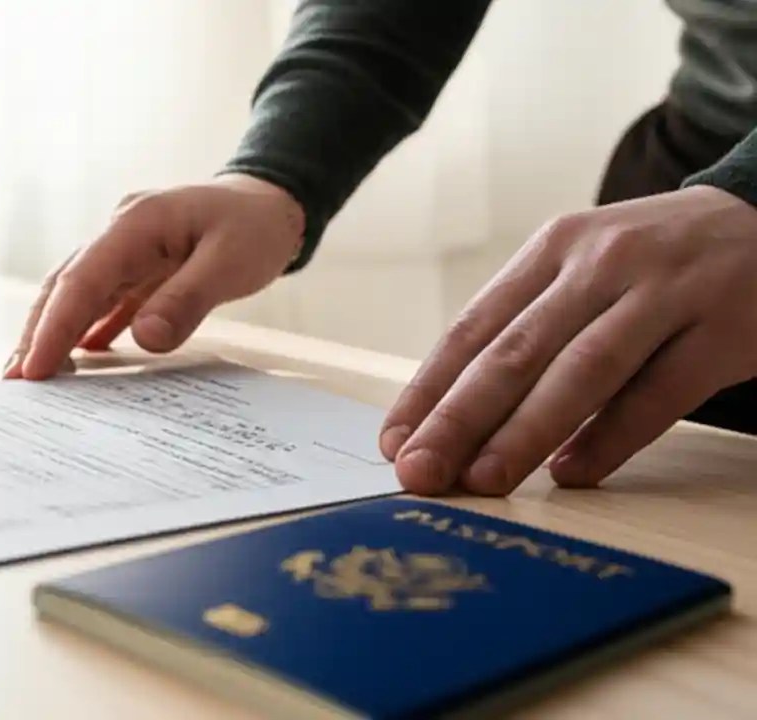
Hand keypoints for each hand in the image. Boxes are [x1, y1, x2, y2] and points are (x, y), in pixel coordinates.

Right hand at [4, 174, 304, 379]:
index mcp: (136, 224)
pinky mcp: (138, 267)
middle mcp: (121, 233)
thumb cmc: (254, 227)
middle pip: (65, 285)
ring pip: (77, 292)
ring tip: (34, 374)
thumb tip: (143, 339)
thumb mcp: (232, 262)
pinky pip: (101, 299)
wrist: (270, 203)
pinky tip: (80, 357)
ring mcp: (126, 250)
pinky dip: (85, 327)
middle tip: (13, 380)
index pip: (82, 279)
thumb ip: (187, 299)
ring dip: (53, 331)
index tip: (35, 367)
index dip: (54, 326)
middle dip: (36, 332)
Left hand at [380, 186, 756, 495]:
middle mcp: (600, 264)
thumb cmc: (655, 260)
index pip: (473, 328)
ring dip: (525, 432)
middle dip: (459, 419)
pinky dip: (611, 437)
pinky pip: (658, 394)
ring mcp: (665, 293)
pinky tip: (573, 474)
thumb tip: (452, 412)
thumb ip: (527, 325)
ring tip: (482, 480)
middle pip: (515, 352)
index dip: (429, 389)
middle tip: (419, 472)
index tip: (394, 442)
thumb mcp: (584, 266)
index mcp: (553, 249)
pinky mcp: (723, 329)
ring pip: (581, 372)